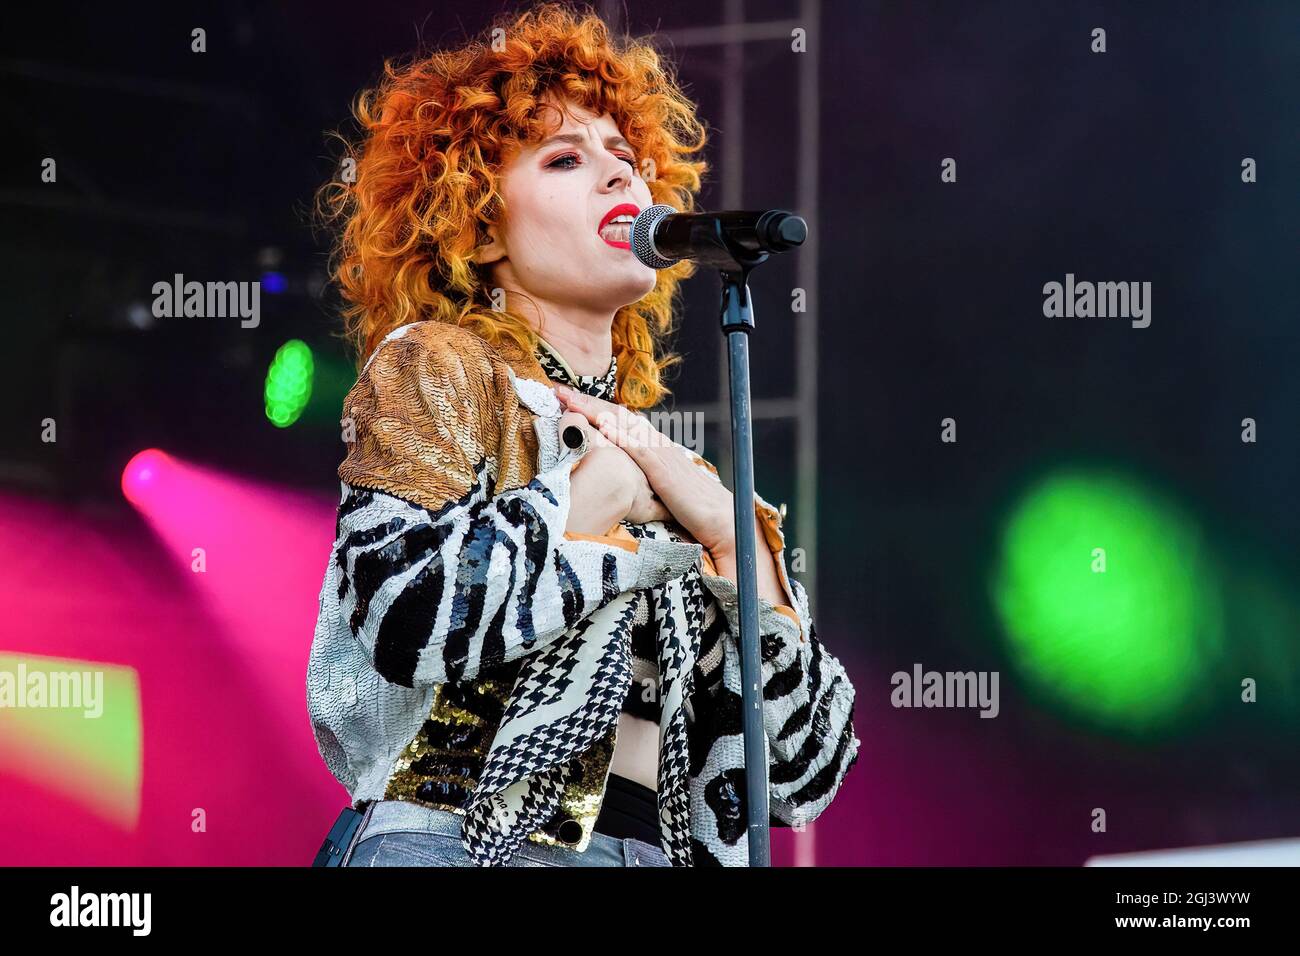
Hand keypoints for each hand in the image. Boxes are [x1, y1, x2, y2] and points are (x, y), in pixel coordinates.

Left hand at [555, 385, 735, 554]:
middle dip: (586, 401)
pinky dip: (619, 434)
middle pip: (616, 415)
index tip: (568, 399)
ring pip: (623, 424)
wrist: (721, 517)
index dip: (593, 408)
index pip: (619, 420)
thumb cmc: (692, 508)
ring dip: (595, 410)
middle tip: (558, 390)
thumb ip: (642, 476)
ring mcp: (660, 454)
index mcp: (654, 446)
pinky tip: (601, 425)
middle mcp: (656, 443)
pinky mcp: (663, 471)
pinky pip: (638, 448)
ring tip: (570, 400)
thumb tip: (620, 476)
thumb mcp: (661, 487)